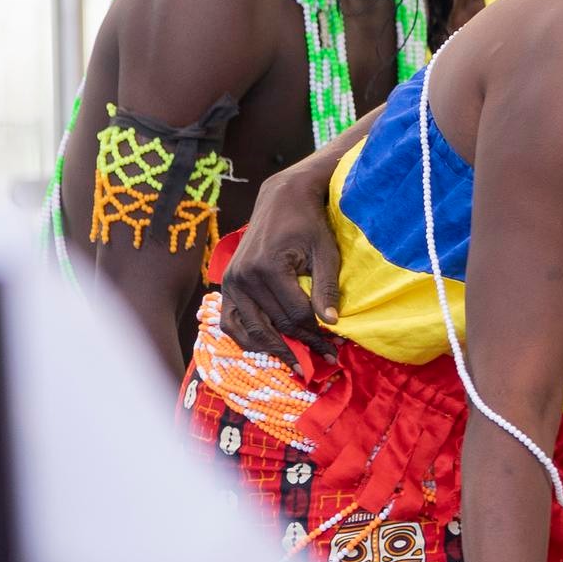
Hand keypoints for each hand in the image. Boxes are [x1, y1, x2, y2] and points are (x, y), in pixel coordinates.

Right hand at [212, 151, 346, 354]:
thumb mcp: (326, 253)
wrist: (281, 199)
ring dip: (273, 349)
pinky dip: (247, 337)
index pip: (296, 316)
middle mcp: (243, 277)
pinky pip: (230, 321)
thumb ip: (326, 288)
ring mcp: (230, 281)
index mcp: (268, 268)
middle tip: (322, 360)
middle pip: (274, 326)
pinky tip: (269, 347)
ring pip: (249, 330)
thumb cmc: (308, 224)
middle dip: (300, 346)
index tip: (335, 349)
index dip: (318, 336)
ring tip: (296, 361)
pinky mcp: (227, 284)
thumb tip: (332, 323)